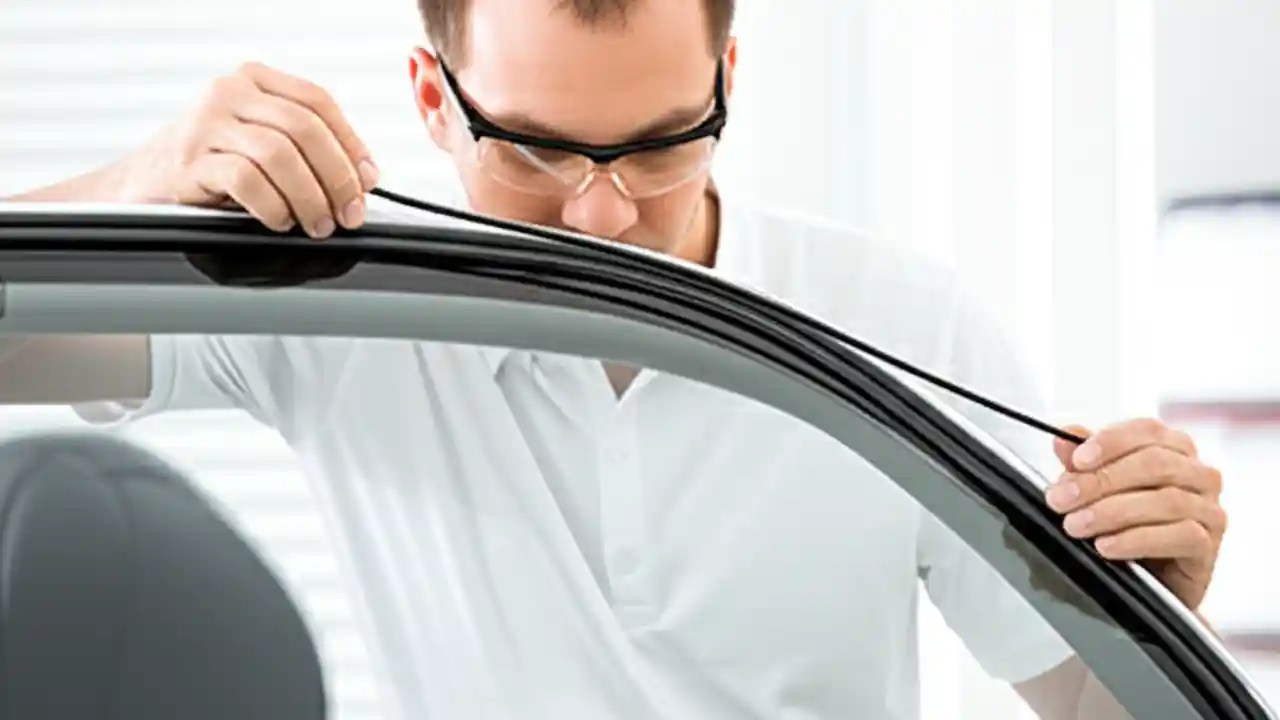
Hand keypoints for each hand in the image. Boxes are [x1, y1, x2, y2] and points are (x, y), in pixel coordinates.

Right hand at [121, 62, 378, 237]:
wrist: (141, 189)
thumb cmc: (210, 168)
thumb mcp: (258, 142)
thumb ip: (304, 147)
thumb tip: (364, 176)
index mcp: (253, 80)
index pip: (318, 102)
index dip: (351, 143)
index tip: (369, 180)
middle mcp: (228, 93)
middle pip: (305, 127)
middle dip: (338, 177)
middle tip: (348, 213)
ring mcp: (205, 124)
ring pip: (280, 153)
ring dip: (310, 197)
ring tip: (317, 224)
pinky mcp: (188, 162)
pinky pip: (247, 180)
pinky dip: (274, 206)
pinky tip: (279, 221)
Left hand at [1046, 419, 1226, 609]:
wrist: (1151, 579)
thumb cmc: (1128, 525)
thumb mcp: (1098, 490)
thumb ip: (1082, 464)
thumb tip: (1061, 439)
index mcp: (1173, 449)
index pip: (1146, 431)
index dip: (1110, 442)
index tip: (1076, 460)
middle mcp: (1198, 474)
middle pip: (1154, 463)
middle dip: (1100, 481)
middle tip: (1062, 499)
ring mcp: (1209, 509)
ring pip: (1166, 500)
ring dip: (1112, 512)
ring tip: (1076, 525)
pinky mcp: (1209, 546)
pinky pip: (1179, 535)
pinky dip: (1136, 540)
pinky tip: (1106, 546)